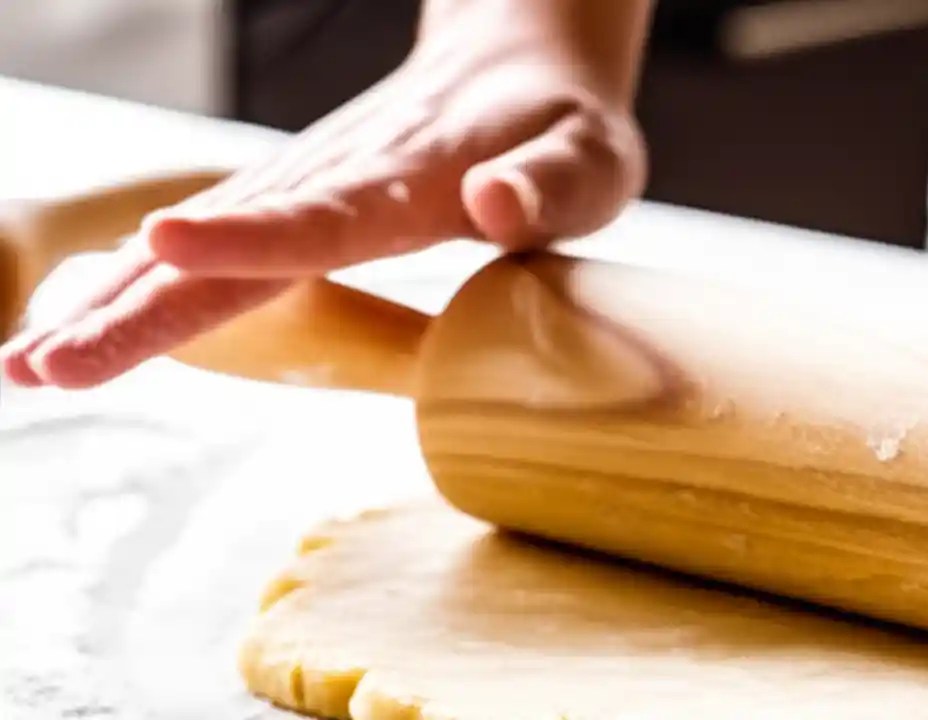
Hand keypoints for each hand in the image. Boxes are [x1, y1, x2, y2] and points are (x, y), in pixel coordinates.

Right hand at [1, 9, 646, 388]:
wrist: (517, 68)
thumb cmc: (562, 131)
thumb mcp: (589, 163)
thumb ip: (544, 185)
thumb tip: (492, 204)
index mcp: (413, 179)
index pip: (323, 214)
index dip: (250, 239)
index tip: (163, 253)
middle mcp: (340, 177)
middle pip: (231, 244)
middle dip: (141, 306)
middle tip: (49, 365)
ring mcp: (308, 183)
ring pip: (201, 244)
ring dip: (119, 302)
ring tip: (35, 359)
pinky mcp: (295, 195)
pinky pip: (214, 242)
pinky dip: (148, 282)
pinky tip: (92, 317)